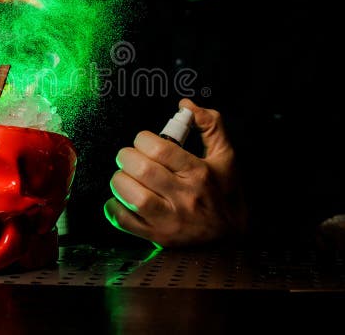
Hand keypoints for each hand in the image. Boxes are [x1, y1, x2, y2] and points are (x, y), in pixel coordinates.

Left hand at [104, 99, 246, 246]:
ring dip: (120, 181)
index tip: (143, 141)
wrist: (230, 238)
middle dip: (127, 157)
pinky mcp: (157, 237)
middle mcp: (184, 197)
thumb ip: (209, 125)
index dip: (143, 139)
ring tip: (125, 175)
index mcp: (199, 174)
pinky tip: (121, 199)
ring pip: (132, 197)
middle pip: (142, 170)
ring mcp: (170, 220)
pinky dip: (114, 208)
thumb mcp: (225, 157)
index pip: (160, 150)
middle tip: (129, 156)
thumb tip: (186, 105)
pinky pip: (125, 222)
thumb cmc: (225, 193)